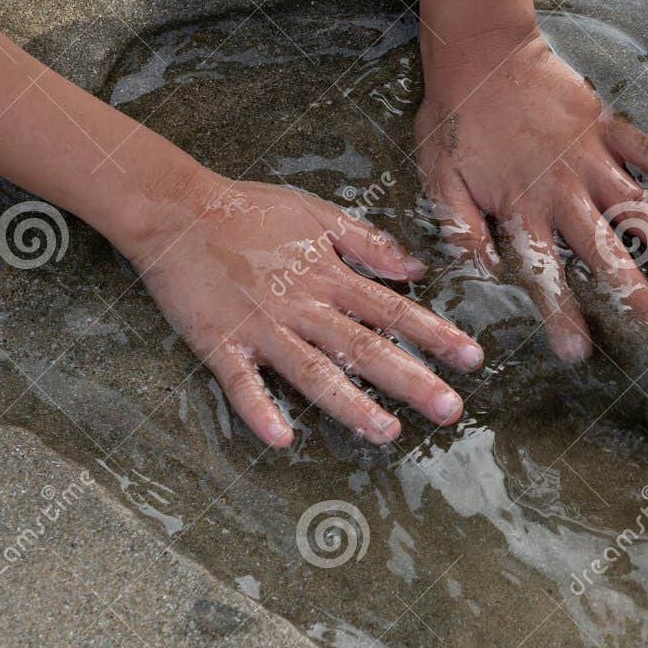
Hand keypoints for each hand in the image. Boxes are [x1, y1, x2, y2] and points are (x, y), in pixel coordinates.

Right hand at [118, 176, 482, 447]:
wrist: (174, 208)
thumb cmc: (247, 209)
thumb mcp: (316, 213)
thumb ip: (367, 243)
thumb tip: (416, 268)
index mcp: (328, 276)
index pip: (393, 310)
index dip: (435, 335)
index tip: (472, 358)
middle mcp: (302, 305)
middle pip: (365, 347)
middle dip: (411, 379)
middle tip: (451, 409)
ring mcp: (261, 326)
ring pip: (313, 371)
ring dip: (350, 404)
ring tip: (387, 433)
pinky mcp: (219, 342)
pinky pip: (241, 383)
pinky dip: (259, 410)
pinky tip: (282, 438)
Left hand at [415, 29, 647, 360]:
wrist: (480, 50)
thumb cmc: (455, 120)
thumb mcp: (439, 180)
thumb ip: (461, 230)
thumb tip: (481, 275)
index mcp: (521, 208)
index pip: (543, 272)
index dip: (560, 313)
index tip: (578, 351)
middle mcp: (562, 189)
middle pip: (603, 248)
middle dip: (632, 291)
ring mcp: (590, 157)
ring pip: (638, 205)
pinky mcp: (606, 125)